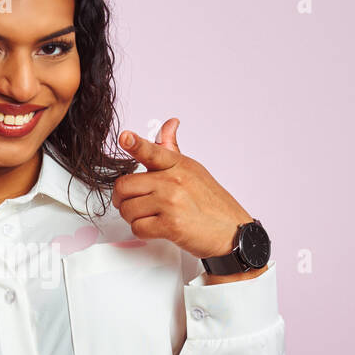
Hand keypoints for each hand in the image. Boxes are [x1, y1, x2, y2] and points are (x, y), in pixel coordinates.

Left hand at [112, 119, 257, 262]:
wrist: (232, 231)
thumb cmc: (212, 203)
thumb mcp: (194, 170)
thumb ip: (172, 150)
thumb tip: (169, 123)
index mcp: (178, 164)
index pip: (152, 150)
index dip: (135, 144)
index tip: (125, 137)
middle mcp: (174, 181)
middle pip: (125, 186)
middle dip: (122, 198)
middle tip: (132, 203)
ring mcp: (172, 202)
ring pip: (128, 209)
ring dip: (133, 217)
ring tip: (151, 217)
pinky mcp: (171, 225)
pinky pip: (137, 227)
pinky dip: (142, 231)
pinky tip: (157, 228)